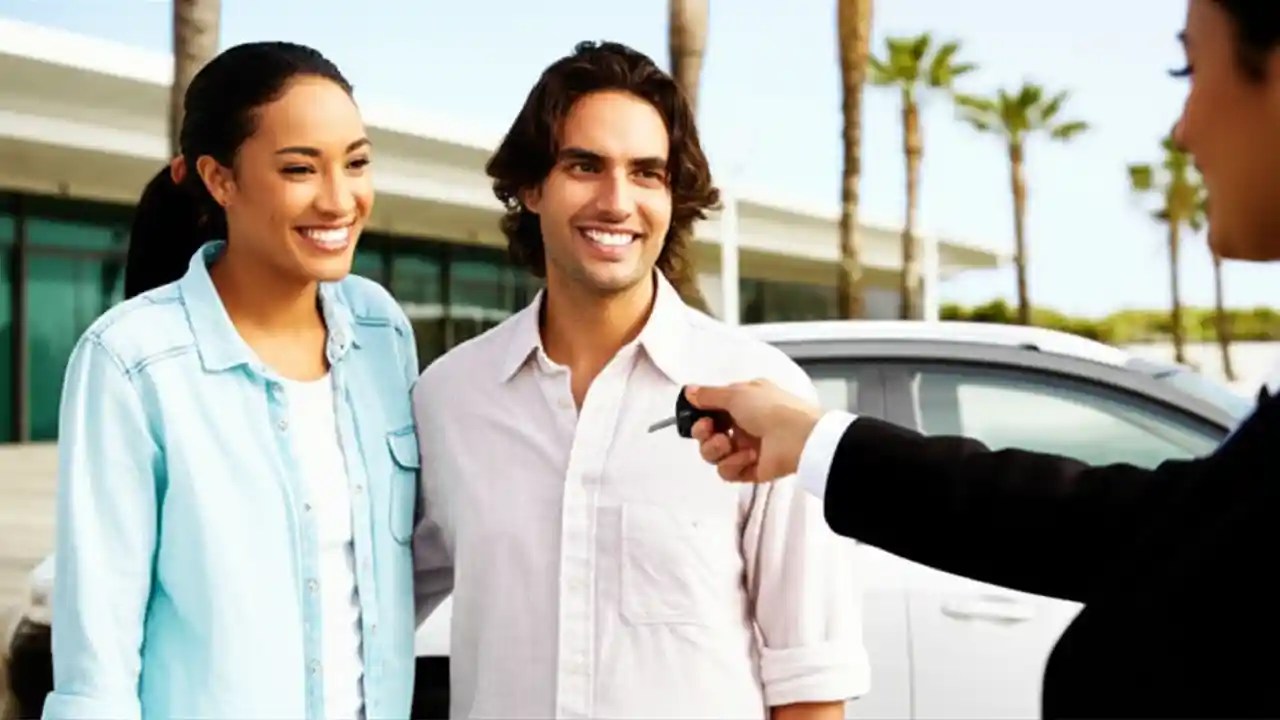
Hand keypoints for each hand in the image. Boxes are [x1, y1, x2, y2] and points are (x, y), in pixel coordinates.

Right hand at [686, 379, 822, 482]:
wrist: (798, 438)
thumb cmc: (770, 409)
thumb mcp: (736, 393)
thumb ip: (709, 395)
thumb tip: (689, 391)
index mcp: (743, 403)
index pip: (712, 412)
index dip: (700, 416)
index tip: (698, 416)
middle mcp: (743, 425)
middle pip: (708, 436)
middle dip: (704, 434)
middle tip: (709, 430)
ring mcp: (747, 449)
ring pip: (714, 456)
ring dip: (716, 449)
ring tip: (730, 444)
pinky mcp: (751, 470)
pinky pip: (727, 471)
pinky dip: (735, 464)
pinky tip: (750, 456)